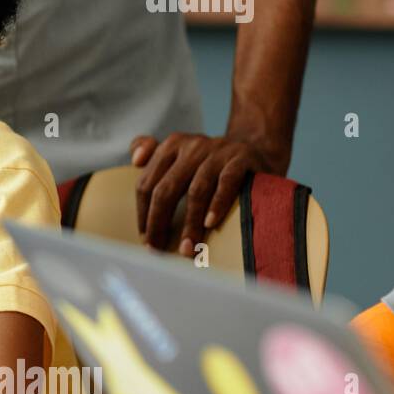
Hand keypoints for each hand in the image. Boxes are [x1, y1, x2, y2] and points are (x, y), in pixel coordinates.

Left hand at [130, 132, 284, 255]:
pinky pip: (226, 183)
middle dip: (159, 222)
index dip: (143, 213)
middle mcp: (192, 145)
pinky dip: (217, 204)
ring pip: (195, 191)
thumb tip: (135, 160)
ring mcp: (217, 151)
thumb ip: (152, 151)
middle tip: (158, 248)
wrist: (258, 150)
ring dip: (189, 223)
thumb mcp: (181, 153)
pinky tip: (210, 224)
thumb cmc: (211, 162)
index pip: (147, 183)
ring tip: (186, 247)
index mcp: (171, 146)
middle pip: (166, 189)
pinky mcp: (241, 158)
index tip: (145, 238)